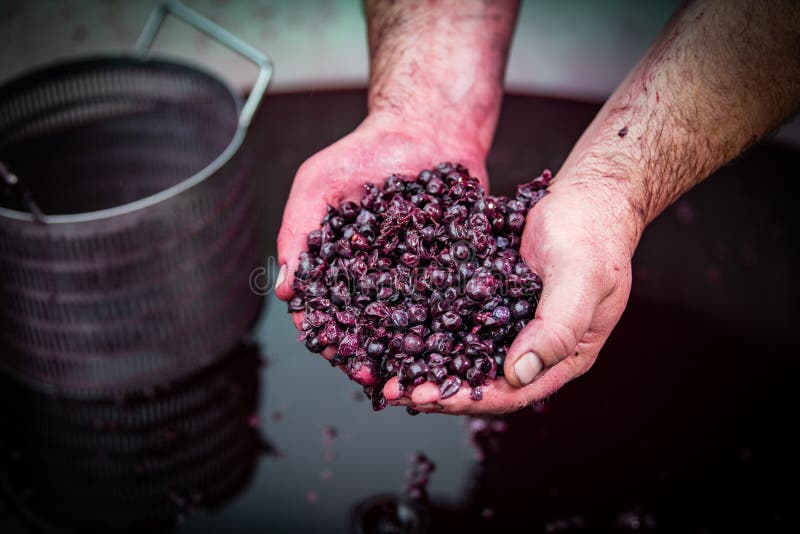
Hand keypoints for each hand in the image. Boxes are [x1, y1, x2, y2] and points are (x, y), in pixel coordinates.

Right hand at [275, 112, 486, 358]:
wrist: (427, 127)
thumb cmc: (364, 151)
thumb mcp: (317, 184)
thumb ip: (297, 231)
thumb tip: (285, 288)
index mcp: (338, 263)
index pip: (324, 306)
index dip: (323, 332)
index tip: (328, 350)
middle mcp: (374, 275)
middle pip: (366, 325)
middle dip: (366, 353)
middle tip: (372, 375)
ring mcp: (414, 274)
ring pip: (407, 321)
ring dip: (405, 350)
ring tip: (408, 372)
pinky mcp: (451, 267)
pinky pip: (449, 299)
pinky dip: (448, 323)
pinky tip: (449, 344)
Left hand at [385, 176, 640, 413]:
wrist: (587, 196)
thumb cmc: (592, 235)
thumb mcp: (581, 280)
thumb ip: (556, 329)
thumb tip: (517, 374)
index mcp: (563, 355)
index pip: (512, 393)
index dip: (466, 400)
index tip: (425, 398)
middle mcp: (535, 347)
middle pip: (483, 381)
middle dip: (437, 389)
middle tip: (391, 389)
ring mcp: (512, 323)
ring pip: (467, 356)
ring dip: (429, 365)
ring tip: (388, 371)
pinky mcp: (493, 299)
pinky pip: (460, 322)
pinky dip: (432, 331)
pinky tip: (402, 330)